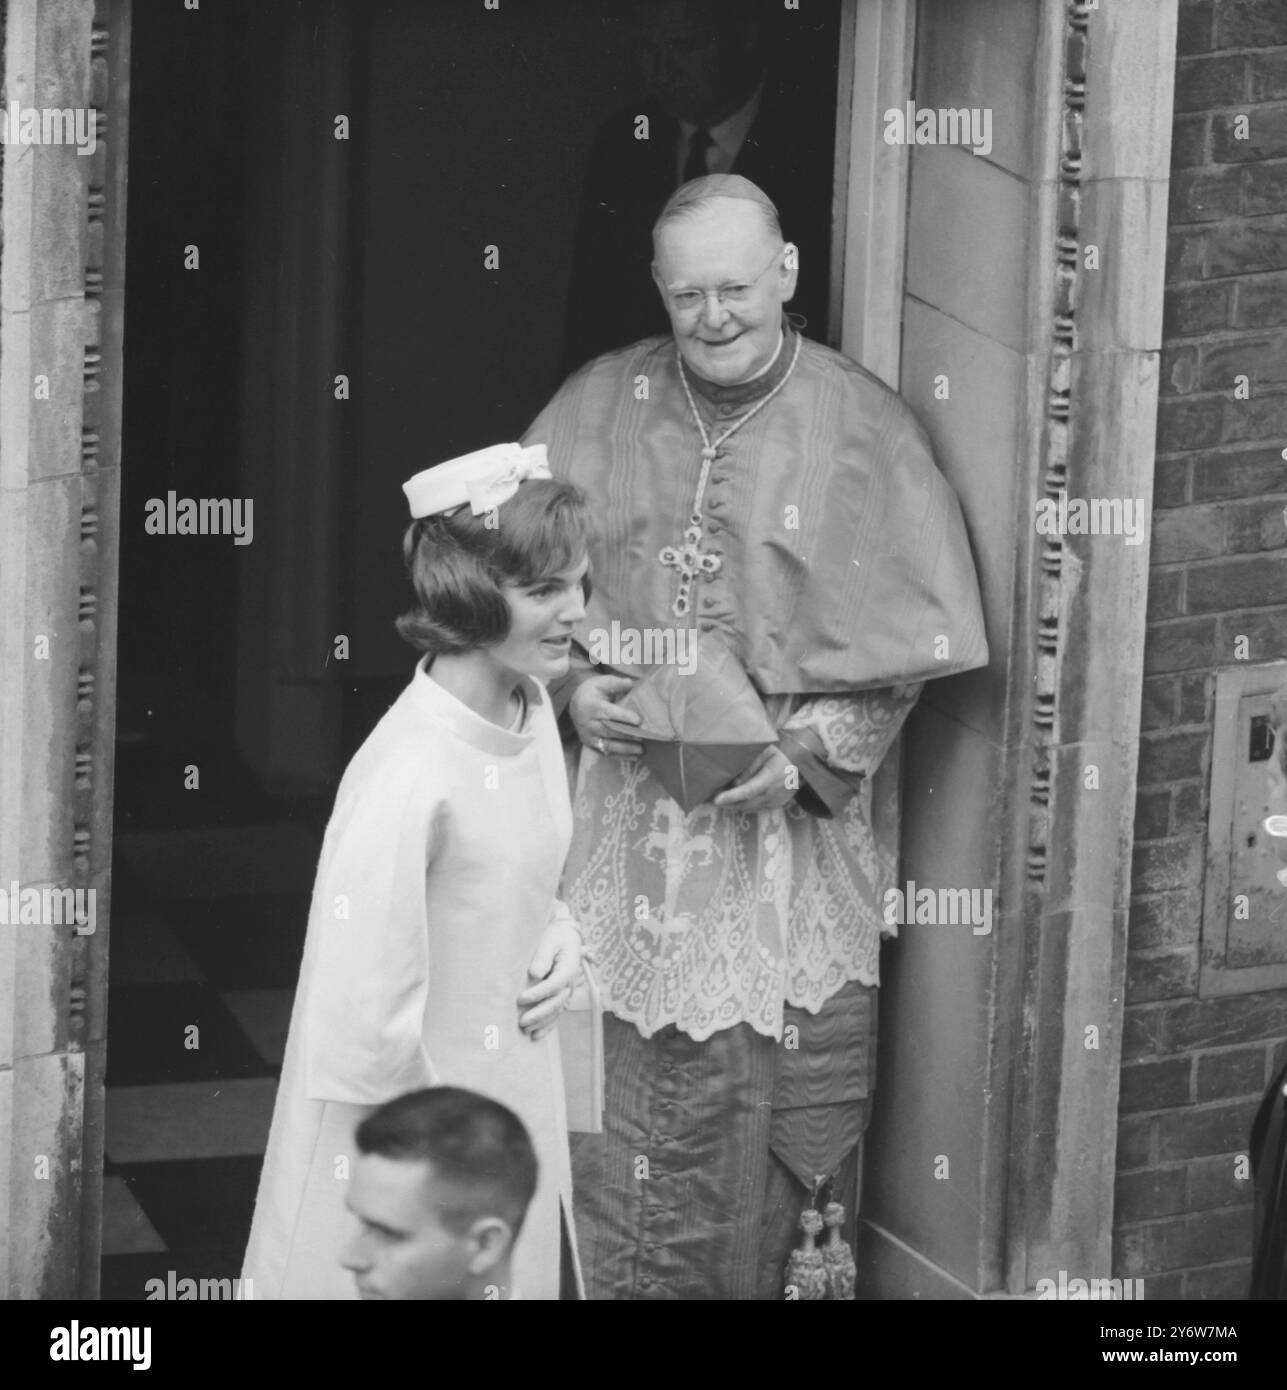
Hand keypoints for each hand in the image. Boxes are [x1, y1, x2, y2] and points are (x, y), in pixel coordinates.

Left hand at [517, 917, 582, 1040]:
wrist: (565, 933)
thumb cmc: (555, 935)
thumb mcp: (549, 940)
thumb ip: (542, 957)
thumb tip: (535, 974)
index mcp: (569, 968)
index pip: (553, 986)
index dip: (537, 994)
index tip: (520, 999)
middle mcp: (570, 982)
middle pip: (556, 1002)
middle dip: (539, 1014)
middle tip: (521, 1022)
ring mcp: (567, 990)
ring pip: (556, 1011)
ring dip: (542, 1022)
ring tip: (526, 1030)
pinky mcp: (560, 995)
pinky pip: (556, 1013)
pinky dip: (547, 1026)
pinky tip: (536, 1036)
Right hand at [569, 673, 644, 757]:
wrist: (575, 702)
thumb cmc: (593, 691)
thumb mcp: (602, 682)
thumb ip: (616, 683)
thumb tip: (631, 683)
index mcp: (591, 706)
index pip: (608, 712)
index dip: (624, 716)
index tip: (639, 720)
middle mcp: (587, 722)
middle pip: (609, 731)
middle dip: (627, 736)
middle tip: (643, 738)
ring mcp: (588, 736)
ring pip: (607, 745)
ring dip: (625, 749)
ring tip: (641, 750)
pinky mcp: (590, 744)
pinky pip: (605, 752)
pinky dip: (620, 756)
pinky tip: (634, 757)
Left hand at [713, 746, 797, 813]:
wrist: (804, 765)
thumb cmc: (783, 754)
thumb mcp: (766, 752)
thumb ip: (751, 766)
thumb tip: (736, 782)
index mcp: (770, 779)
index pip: (748, 790)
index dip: (731, 796)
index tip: (716, 799)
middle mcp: (772, 794)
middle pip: (745, 803)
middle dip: (727, 803)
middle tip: (709, 800)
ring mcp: (775, 801)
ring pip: (749, 808)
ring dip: (734, 805)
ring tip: (719, 800)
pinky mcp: (776, 804)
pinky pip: (756, 808)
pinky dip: (745, 805)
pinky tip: (734, 801)